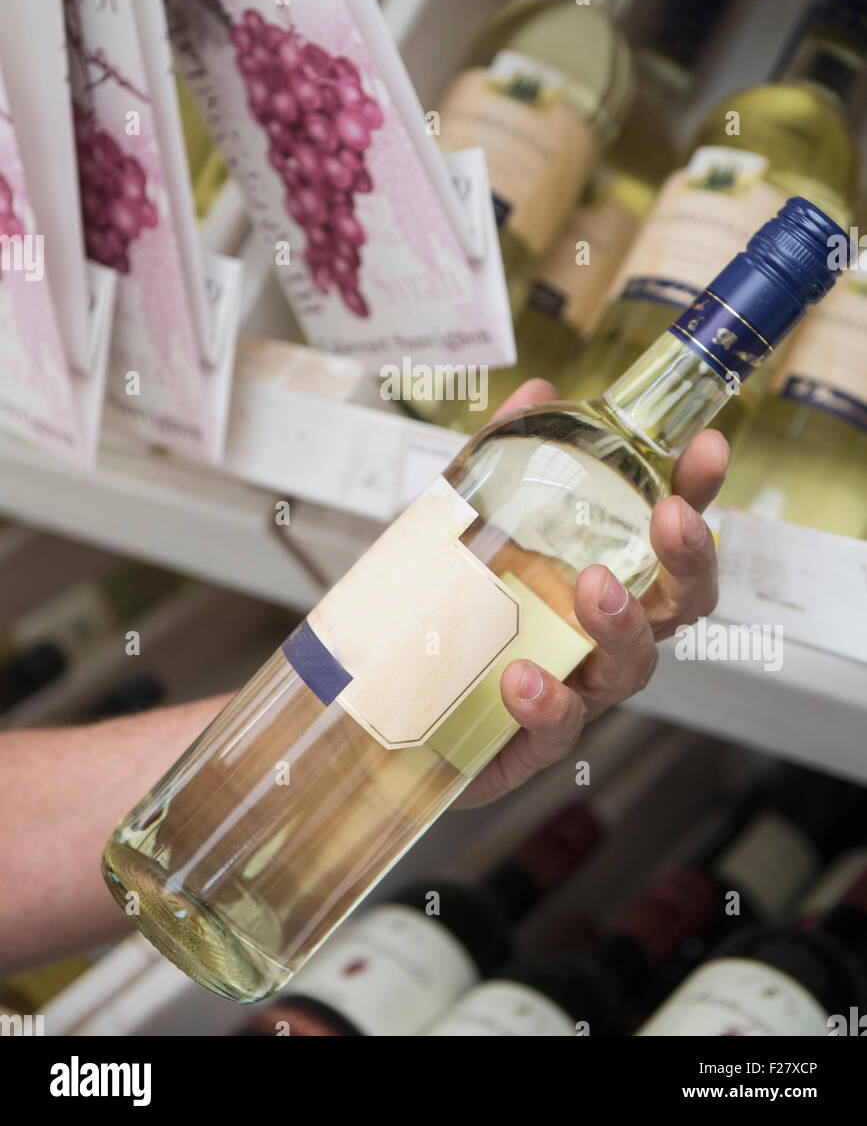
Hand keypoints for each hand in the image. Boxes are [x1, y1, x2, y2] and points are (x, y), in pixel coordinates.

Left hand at [456, 378, 729, 807]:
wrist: (385, 706)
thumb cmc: (448, 611)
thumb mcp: (466, 521)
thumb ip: (503, 457)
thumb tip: (536, 390)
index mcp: (600, 574)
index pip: (666, 533)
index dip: (696, 493)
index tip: (706, 448)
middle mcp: (602, 633)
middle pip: (680, 602)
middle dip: (687, 558)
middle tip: (670, 519)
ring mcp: (578, 688)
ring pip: (634, 665)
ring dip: (623, 624)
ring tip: (593, 588)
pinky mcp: (535, 741)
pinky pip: (561, 728)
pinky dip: (548, 702)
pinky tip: (522, 678)